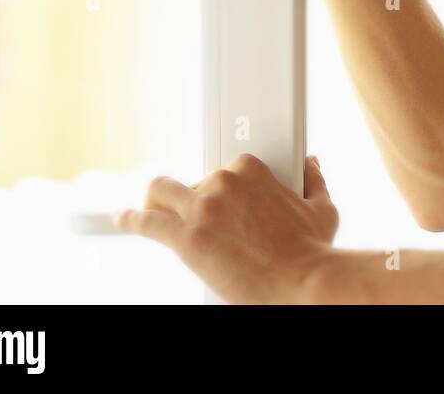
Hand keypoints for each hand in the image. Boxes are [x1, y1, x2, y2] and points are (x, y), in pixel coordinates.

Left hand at [114, 153, 339, 303]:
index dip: (221, 189)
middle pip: (191, 182)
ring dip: (155, 199)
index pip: (223, 169)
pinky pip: (147, 223)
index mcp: (251, 169)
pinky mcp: (186, 238)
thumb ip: (312, 181)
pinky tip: (123, 219)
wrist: (302, 280)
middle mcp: (222, 182)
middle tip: (195, 218)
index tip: (222, 203)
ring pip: (160, 192)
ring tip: (151, 208)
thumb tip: (310, 164)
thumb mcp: (320, 207)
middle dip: (191, 199)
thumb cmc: (312, 248)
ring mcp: (202, 209)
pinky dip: (131, 220)